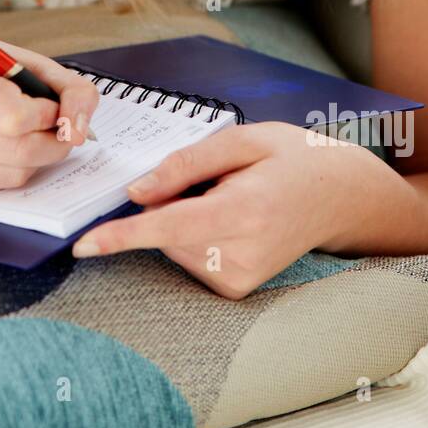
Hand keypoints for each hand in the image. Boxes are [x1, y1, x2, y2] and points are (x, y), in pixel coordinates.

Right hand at [0, 34, 99, 193]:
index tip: (50, 107)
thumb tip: (79, 131)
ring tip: (29, 135)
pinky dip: (14, 170)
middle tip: (54, 128)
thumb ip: (70, 89)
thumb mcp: (30, 63)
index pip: (14, 119)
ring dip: (36, 160)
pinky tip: (4, 148)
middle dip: (52, 143)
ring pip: (13, 177)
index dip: (46, 116)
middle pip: (18, 153)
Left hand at [71, 121, 343, 297]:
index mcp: (247, 209)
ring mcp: (243, 277)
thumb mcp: (244, 139)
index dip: (123, 234)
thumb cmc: (294, 157)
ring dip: (184, 219)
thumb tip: (136, 192)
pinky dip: (195, 236)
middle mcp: (245, 252)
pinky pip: (189, 256)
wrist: (343, 196)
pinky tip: (233, 220)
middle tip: (220, 180)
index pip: (171, 225)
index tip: (84, 245)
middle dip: (169, 202)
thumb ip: (185, 164)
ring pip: (173, 245)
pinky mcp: (237, 288)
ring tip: (233, 199)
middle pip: (166, 231)